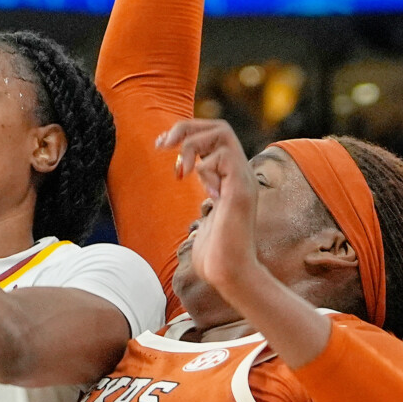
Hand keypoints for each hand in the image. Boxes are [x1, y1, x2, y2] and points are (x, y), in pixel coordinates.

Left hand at [157, 119, 258, 291]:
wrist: (229, 274)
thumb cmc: (214, 256)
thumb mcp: (203, 222)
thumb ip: (203, 204)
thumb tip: (190, 200)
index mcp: (230, 179)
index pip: (214, 137)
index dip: (186, 134)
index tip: (160, 145)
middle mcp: (239, 174)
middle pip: (218, 126)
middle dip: (186, 128)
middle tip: (161, 144)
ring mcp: (242, 180)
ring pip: (222, 132)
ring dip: (192, 143)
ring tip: (181, 170)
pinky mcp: (240, 189)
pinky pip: (223, 156)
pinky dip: (203, 164)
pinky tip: (199, 185)